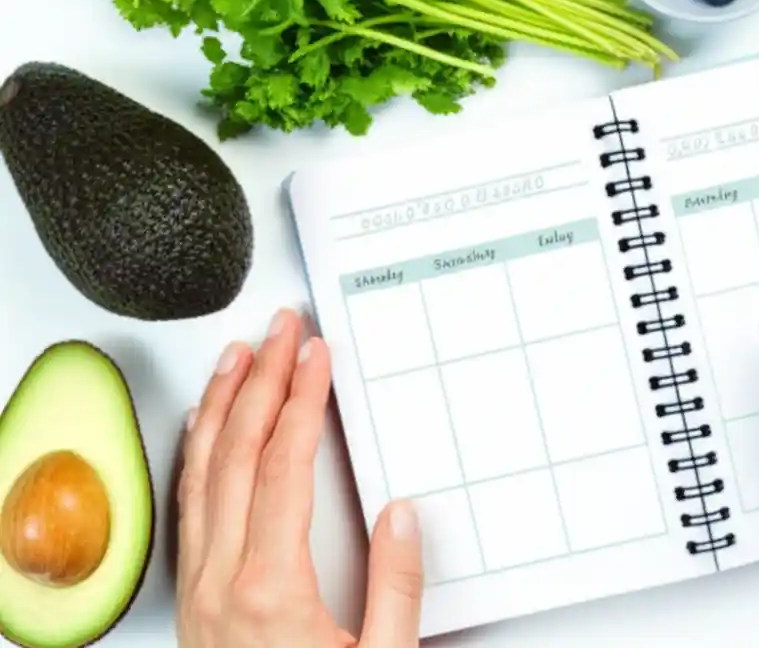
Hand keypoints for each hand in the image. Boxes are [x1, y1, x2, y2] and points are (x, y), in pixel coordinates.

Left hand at [177, 309, 423, 647]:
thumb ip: (397, 589)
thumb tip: (401, 515)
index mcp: (272, 588)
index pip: (283, 466)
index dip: (300, 401)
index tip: (316, 355)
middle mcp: (222, 580)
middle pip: (235, 453)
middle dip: (260, 380)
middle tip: (280, 329)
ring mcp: (199, 588)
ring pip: (201, 473)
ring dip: (220, 405)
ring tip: (238, 356)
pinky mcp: (192, 600)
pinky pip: (188, 506)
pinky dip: (196, 454)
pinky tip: (204, 429)